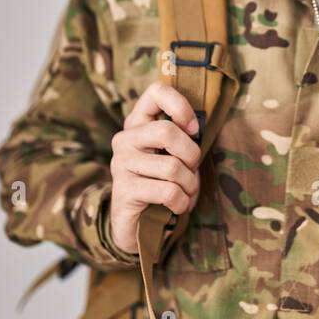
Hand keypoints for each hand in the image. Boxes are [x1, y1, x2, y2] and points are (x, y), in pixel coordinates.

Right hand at [106, 81, 202, 255]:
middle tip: (191, 170)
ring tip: (186, 192)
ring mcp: (120, 164)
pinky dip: (182, 203)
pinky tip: (177, 207)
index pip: (156, 92)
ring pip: (172, 167)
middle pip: (167, 131)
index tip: (193, 128)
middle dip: (191, 155)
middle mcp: (125, 139)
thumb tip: (198, 125)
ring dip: (190, 185)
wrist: (139, 226)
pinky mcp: (123, 191)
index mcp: (138, 123)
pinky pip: (167, 192)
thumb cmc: (164, 184)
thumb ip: (183, 136)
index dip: (181, 106)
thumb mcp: (176, 156)